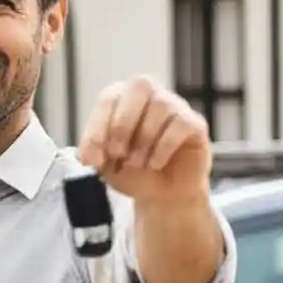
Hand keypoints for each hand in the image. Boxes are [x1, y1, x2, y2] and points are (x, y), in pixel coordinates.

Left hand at [78, 75, 211, 204]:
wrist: (163, 195)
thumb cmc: (132, 173)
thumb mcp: (106, 165)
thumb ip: (94, 154)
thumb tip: (87, 155)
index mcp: (122, 98)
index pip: (109, 98)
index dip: (98, 128)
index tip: (92, 160)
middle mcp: (150, 95)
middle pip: (139, 87)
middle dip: (123, 123)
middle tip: (117, 154)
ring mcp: (175, 106)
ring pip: (161, 106)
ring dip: (143, 140)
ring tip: (137, 163)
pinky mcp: (195, 123)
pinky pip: (180, 124)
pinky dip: (163, 148)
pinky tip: (155, 164)